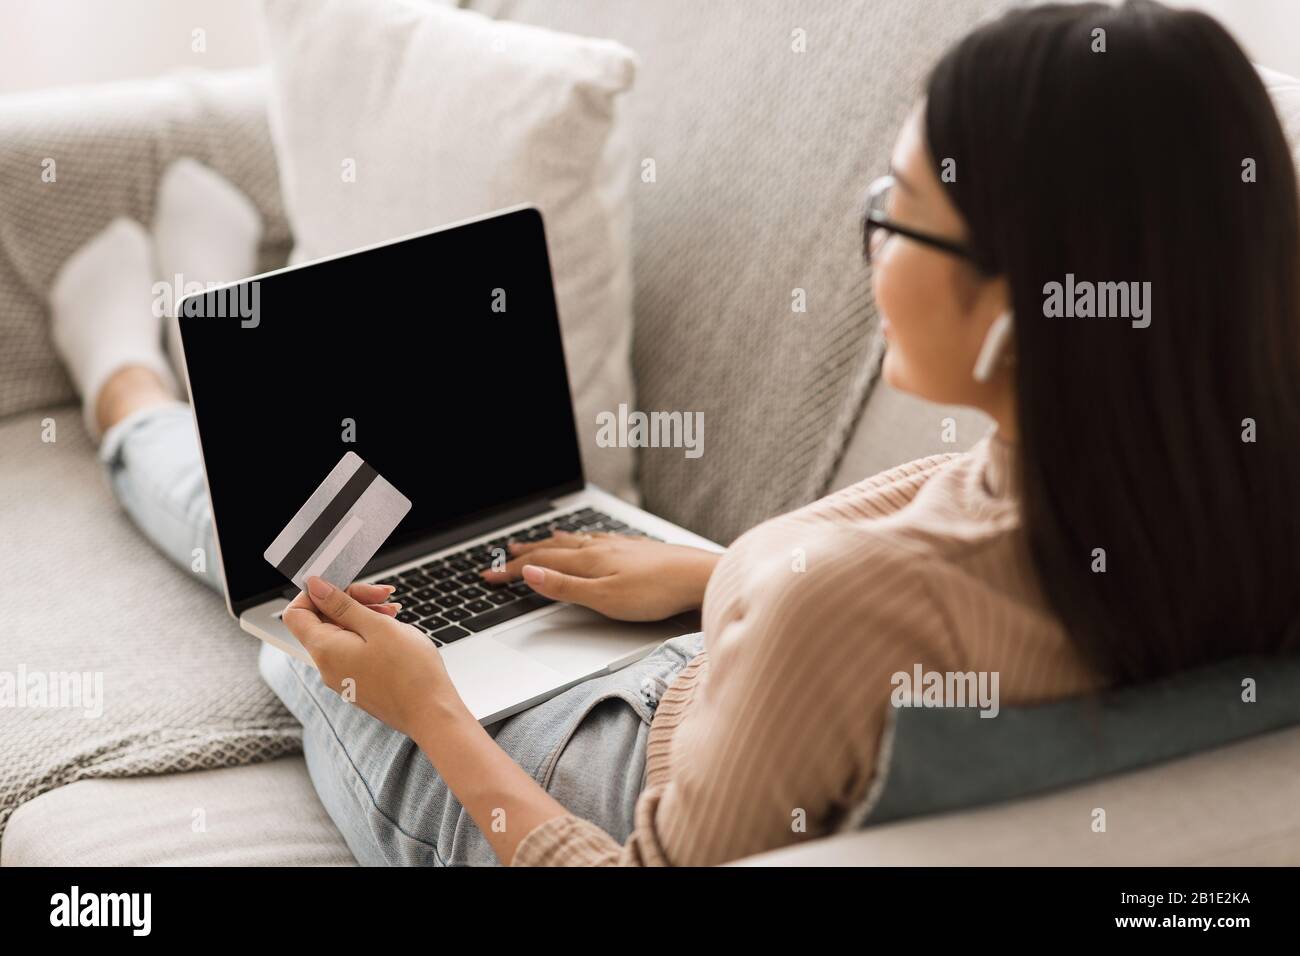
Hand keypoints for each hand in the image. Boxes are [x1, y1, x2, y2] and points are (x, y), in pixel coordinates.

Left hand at [282, 577, 466, 738]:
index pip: (296, 613)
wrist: (432, 714)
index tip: (345, 583)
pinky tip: (394, 630)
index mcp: (325, 650)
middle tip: (384, 595)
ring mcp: (343, 677)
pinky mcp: (359, 683)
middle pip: (323, 621)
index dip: (316, 593)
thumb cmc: (410, 671)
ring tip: (395, 612)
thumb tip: (314, 586)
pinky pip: (354, 651)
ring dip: (365, 615)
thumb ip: (342, 605)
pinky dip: (370, 634)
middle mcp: (327, 666)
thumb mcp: (377, 627)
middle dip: (351, 600)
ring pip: (342, 634)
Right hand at [480, 531, 720, 621]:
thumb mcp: (604, 598)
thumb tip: (529, 574)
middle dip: (528, 552)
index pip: (540, 564)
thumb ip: (566, 587)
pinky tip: (592, 540)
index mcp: (588, 560)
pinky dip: (584, 540)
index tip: (489, 575)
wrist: (700, 577)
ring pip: (578, 542)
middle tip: (506, 552)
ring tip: (542, 540)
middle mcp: (601, 548)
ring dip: (554, 543)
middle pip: (555, 549)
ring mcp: (621, 546)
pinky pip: (600, 540)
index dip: (512, 571)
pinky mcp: (638, 550)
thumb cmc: (657, 592)